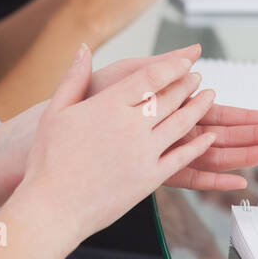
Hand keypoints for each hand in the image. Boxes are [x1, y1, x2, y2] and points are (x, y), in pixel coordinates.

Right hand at [16, 45, 216, 246]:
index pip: (150, 78)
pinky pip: (182, 158)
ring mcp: (143, 153)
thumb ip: (74, 78)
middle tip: (197, 77)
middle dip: (187, 84)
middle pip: (169, 98)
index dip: (171, 67)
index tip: (184, 62)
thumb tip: (83, 50)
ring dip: (199, 108)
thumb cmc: (48, 162)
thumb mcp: (55, 112)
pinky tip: (208, 138)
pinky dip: (198, 145)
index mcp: (109, 106)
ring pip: (181, 123)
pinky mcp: (149, 178)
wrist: (52, 208)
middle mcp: (131, 126)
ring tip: (209, 97)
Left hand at [90, 46, 257, 189]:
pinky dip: (214, 180)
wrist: (58, 128)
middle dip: (253, 135)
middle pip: (222, 134)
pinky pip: (189, 175)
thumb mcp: (128, 75)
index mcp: (169, 109)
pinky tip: (237, 183)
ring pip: (212, 155)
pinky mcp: (153, 167)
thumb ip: (162, 66)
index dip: (245, 116)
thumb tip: (193, 49)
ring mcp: (164, 151)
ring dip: (243, 155)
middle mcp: (170, 132)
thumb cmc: (90, 102)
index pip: (217, 113)